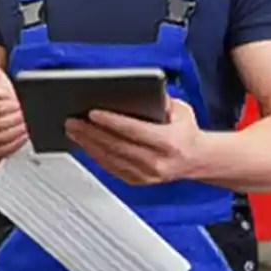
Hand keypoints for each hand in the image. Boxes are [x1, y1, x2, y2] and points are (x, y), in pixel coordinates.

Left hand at [66, 97, 203, 185]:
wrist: (197, 160)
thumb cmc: (186, 132)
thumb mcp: (181, 110)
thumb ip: (162, 99)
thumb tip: (141, 89)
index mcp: (169, 142)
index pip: (134, 130)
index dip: (111, 122)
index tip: (93, 113)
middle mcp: (157, 162)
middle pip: (116, 146)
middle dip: (91, 132)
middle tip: (73, 120)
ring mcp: (146, 175)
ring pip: (110, 158)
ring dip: (88, 144)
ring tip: (73, 130)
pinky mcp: (137, 181)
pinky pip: (110, 168)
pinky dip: (95, 155)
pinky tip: (85, 144)